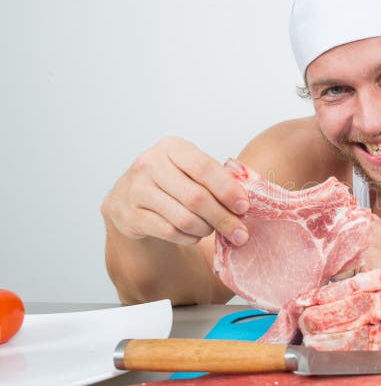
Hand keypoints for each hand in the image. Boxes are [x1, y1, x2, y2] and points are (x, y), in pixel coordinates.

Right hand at [101, 137, 249, 245]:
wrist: (128, 198)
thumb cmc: (171, 182)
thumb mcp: (191, 170)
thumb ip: (216, 178)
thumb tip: (246, 203)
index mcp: (171, 147)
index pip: (204, 168)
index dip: (228, 190)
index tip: (245, 206)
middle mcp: (149, 164)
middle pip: (196, 197)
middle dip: (223, 218)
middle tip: (241, 232)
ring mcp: (136, 190)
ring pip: (184, 218)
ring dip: (206, 229)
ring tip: (213, 229)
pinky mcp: (129, 215)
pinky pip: (170, 232)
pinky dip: (189, 237)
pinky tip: (194, 234)